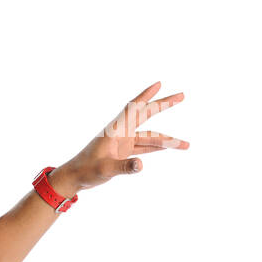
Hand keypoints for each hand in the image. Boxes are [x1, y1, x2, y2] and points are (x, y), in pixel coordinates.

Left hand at [55, 81, 188, 193]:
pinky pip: (144, 148)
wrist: (75, 178)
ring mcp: (124, 142)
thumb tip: (141, 166)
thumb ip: (123, 167)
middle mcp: (121, 133)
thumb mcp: (105, 169)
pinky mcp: (124, 153)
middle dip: (164, 105)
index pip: (133, 108)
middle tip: (182, 95)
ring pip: (150, 137)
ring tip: (186, 145)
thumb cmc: (86, 171)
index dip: (146, 95)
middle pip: (146, 115)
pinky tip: (169, 147)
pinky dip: (157, 148)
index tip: (159, 83)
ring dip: (167, 140)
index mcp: (115, 130)